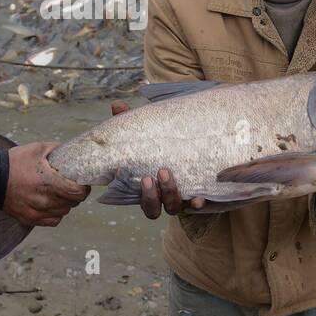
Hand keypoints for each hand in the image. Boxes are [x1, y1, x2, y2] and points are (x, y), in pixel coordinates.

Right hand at [3, 142, 88, 227]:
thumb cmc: (14, 162)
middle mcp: (44, 199)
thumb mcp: (37, 149)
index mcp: (49, 182)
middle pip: (73, 203)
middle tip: (70, 186)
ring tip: (59, 194)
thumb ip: (57, 149)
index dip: (84, 188)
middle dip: (75, 194)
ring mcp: (37, 211)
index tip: (82, 183)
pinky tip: (51, 204)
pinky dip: (56, 214)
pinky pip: (53, 221)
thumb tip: (72, 151)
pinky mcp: (30, 219)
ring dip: (65, 204)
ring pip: (64, 212)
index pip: (78, 193)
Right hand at [111, 101, 204, 218]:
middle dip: (150, 196)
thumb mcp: (148, 135)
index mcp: (149, 188)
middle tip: (150, 175)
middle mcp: (163, 198)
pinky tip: (199, 198)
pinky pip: (197, 205)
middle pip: (154, 209)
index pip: (139, 200)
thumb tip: (116, 105)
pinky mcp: (198, 195)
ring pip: (173, 207)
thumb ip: (132, 123)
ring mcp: (181, 198)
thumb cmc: (163, 145)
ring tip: (165, 172)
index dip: (139, 195)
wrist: (196, 148)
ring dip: (169, 193)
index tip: (134, 177)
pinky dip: (197, 203)